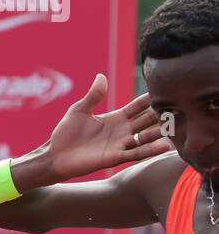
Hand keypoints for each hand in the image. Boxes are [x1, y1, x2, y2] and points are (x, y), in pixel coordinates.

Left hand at [12, 74, 171, 190]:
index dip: (149, 100)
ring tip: (175, 127)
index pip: (137, 107)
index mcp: (115, 118)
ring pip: (146, 138)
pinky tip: (164, 145)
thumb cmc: (66, 132)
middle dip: (160, 116)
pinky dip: (150, 149)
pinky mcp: (115, 157)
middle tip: (178, 109)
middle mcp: (122, 131)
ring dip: (159, 133)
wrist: (56, 155)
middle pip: (147, 122)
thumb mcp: (79, 110)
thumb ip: (93, 95)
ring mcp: (120, 144)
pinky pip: (136, 153)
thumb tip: (101, 76)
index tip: (164, 90)